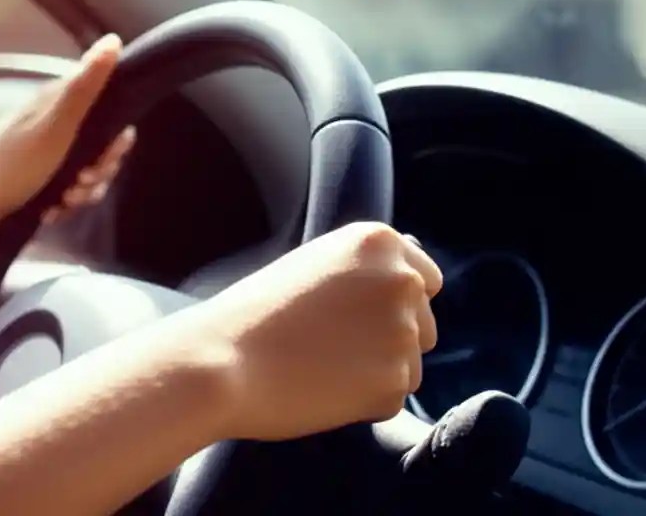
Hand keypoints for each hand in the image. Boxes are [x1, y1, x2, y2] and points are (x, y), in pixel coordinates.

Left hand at [0, 35, 135, 246]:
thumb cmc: (10, 167)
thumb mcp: (55, 127)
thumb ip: (85, 86)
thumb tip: (113, 40)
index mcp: (55, 105)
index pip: (105, 106)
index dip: (114, 134)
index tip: (108, 152)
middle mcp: (49, 124)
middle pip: (98, 146)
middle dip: (99, 171)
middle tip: (81, 181)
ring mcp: (41, 153)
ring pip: (84, 173)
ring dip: (82, 193)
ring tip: (63, 201)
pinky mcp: (34, 179)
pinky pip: (65, 192)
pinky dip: (63, 205)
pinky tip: (49, 212)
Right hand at [189, 222, 442, 440]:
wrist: (219, 363)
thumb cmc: (253, 315)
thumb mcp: (311, 266)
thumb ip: (363, 270)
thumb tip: (413, 281)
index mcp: (378, 242)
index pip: (424, 279)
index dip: (388, 304)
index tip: (353, 318)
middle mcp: (400, 281)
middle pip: (425, 324)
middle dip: (389, 339)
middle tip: (328, 345)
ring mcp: (402, 334)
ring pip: (410, 364)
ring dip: (376, 371)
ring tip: (318, 365)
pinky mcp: (394, 384)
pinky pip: (391, 398)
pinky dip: (362, 402)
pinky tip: (318, 388)